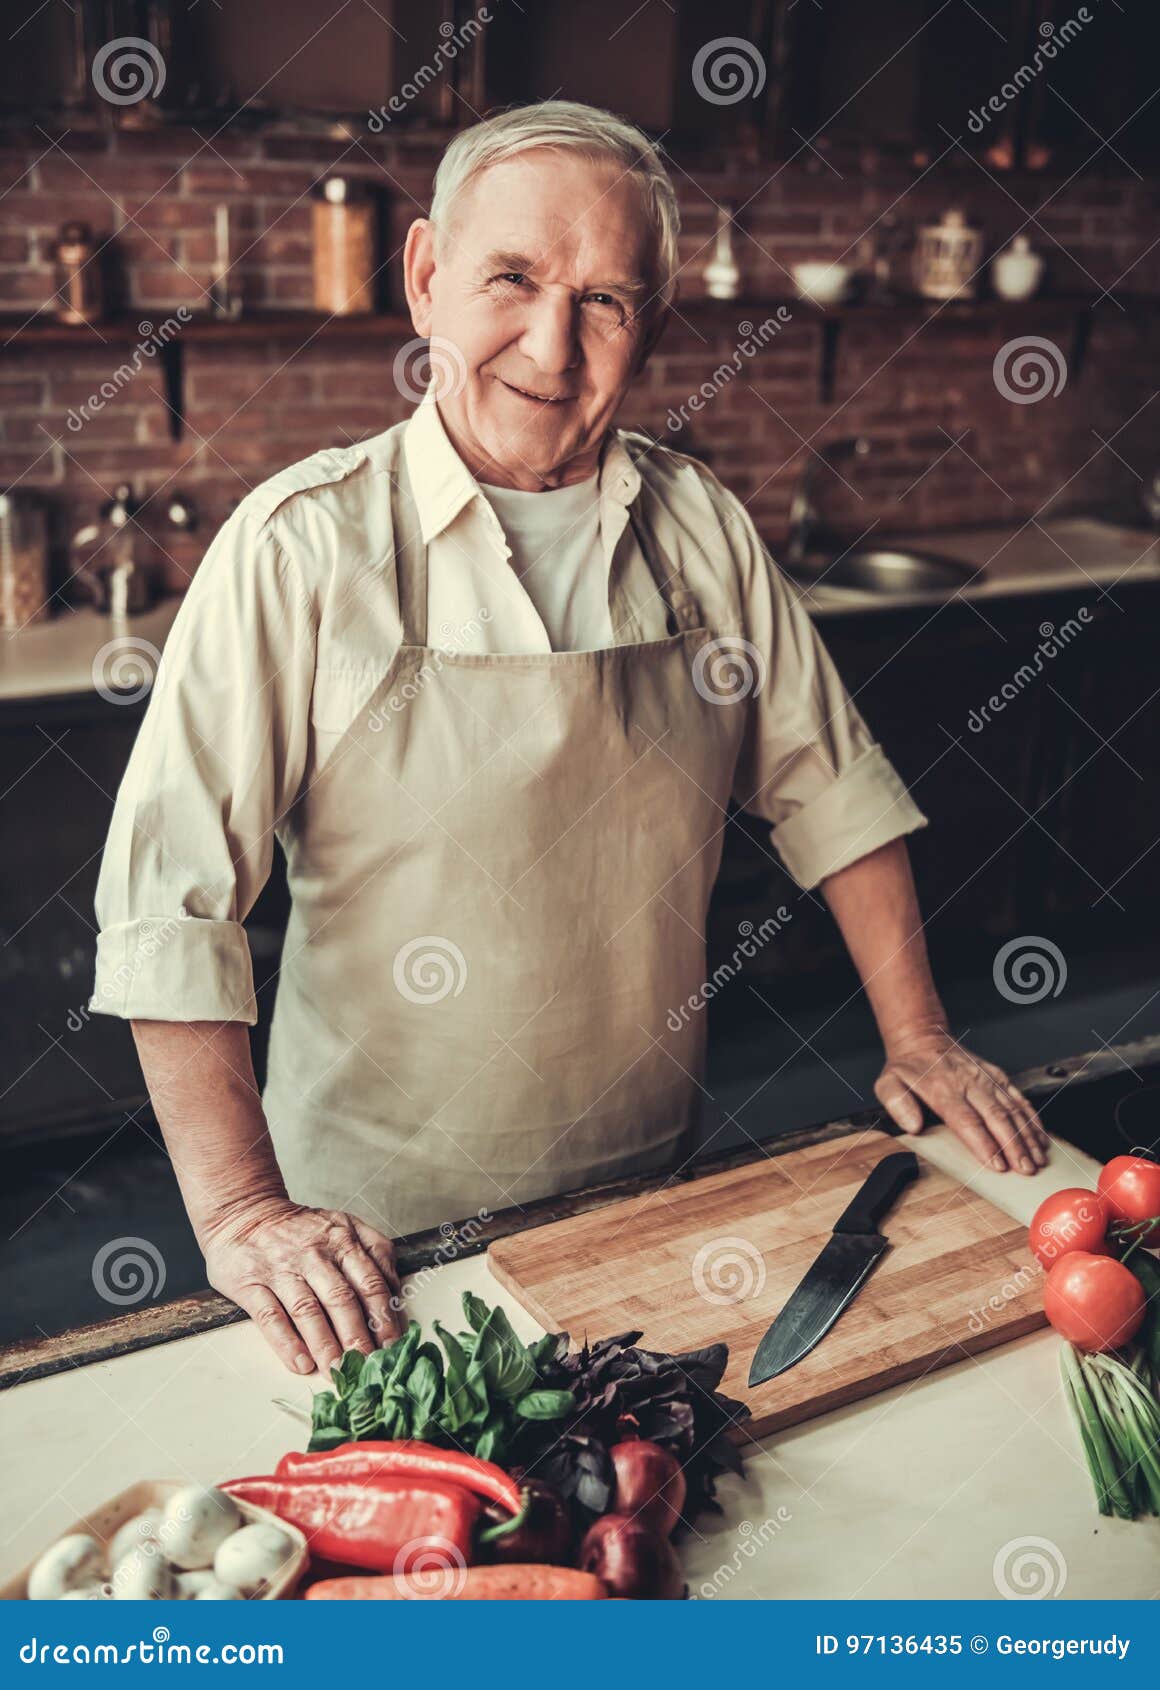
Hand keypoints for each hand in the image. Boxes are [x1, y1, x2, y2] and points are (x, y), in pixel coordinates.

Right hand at [203, 1198, 403, 1374]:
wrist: (244, 1213)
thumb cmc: (301, 1228)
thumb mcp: (344, 1224)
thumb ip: (375, 1251)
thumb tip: (395, 1290)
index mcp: (342, 1240)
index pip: (370, 1283)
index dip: (383, 1317)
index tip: (393, 1346)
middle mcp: (314, 1254)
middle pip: (341, 1300)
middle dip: (358, 1337)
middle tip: (368, 1367)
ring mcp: (281, 1269)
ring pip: (308, 1311)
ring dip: (325, 1345)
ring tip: (338, 1372)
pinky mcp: (251, 1284)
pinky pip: (271, 1317)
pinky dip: (287, 1343)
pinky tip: (301, 1363)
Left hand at [874, 1027, 1049, 1174]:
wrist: (923, 1038)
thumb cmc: (908, 1067)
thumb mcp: (889, 1083)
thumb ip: (897, 1104)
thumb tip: (912, 1125)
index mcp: (943, 1089)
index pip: (967, 1120)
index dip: (984, 1144)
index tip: (998, 1165)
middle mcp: (969, 1083)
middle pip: (996, 1118)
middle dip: (1014, 1146)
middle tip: (1026, 1170)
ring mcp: (986, 1079)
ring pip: (1013, 1110)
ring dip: (1027, 1136)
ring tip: (1038, 1159)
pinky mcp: (997, 1077)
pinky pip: (1019, 1099)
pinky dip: (1033, 1120)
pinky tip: (1041, 1138)